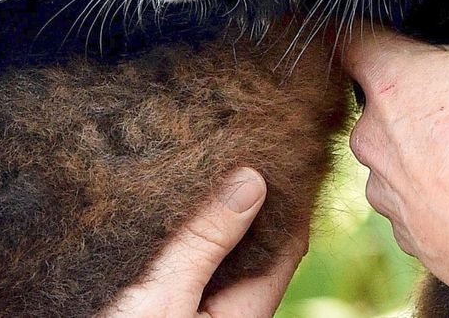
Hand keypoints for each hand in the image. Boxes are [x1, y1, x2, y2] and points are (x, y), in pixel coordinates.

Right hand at [103, 168, 304, 317]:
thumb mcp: (162, 292)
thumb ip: (206, 240)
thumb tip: (252, 182)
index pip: (284, 248)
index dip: (285, 199)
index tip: (278, 152)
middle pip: (253, 250)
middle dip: (246, 202)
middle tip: (236, 146)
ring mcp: (196, 315)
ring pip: (219, 258)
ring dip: (211, 217)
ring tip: (204, 166)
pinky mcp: (164, 309)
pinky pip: (189, 268)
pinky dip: (186, 238)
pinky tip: (170, 210)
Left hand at [342, 0, 448, 305]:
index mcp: (387, 79)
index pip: (348, 36)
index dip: (365, 24)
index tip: (379, 20)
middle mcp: (368, 132)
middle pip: (376, 92)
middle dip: (410, 87)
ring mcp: (380, 185)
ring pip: (391, 148)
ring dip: (420, 141)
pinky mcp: (399, 227)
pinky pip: (406, 196)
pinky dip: (431, 187)